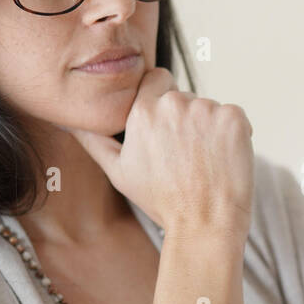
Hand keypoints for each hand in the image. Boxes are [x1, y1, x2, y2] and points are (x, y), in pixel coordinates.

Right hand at [66, 65, 254, 242]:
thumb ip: (94, 141)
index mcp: (143, 111)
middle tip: (186, 157)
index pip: (157, 79)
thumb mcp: (118, 172)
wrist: (204, 224)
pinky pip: (233, 117)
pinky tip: (224, 160)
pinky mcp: (234, 118)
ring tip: (204, 163)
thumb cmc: (161, 201)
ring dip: (209, 129)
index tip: (169, 126)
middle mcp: (174, 103)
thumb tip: (69, 123)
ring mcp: (206, 109)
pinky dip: (232, 135)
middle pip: (184, 96)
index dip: (163, 99)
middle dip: (186, 120)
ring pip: (209, 108)